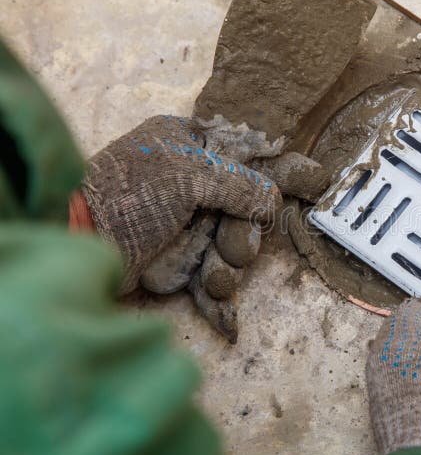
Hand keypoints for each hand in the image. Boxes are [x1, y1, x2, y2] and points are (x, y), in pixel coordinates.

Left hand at [83, 115, 280, 293]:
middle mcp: (190, 182)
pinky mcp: (173, 258)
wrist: (77, 241)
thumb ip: (238, 183)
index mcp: (190, 146)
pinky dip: (214, 291)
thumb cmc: (130, 194)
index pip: (246, 158)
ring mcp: (183, 223)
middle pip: (244, 210)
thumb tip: (273, 200)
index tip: (308, 185)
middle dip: (241, 236)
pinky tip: (221, 308)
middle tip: (232, 249)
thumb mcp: (187, 174)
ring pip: (229, 246)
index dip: (276, 175)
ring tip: (214, 278)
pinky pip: (208, 272)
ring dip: (226, 266)